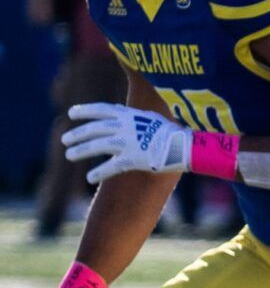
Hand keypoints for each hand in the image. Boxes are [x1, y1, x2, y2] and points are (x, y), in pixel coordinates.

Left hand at [62, 103, 190, 184]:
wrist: (185, 146)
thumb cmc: (171, 132)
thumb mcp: (150, 117)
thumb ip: (133, 115)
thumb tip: (120, 111)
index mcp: (129, 115)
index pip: (101, 110)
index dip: (85, 111)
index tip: (71, 114)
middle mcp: (125, 127)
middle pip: (94, 129)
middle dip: (77, 134)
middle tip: (65, 139)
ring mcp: (128, 142)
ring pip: (97, 145)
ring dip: (81, 150)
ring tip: (69, 154)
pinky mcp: (133, 159)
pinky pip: (111, 166)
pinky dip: (99, 172)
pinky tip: (89, 177)